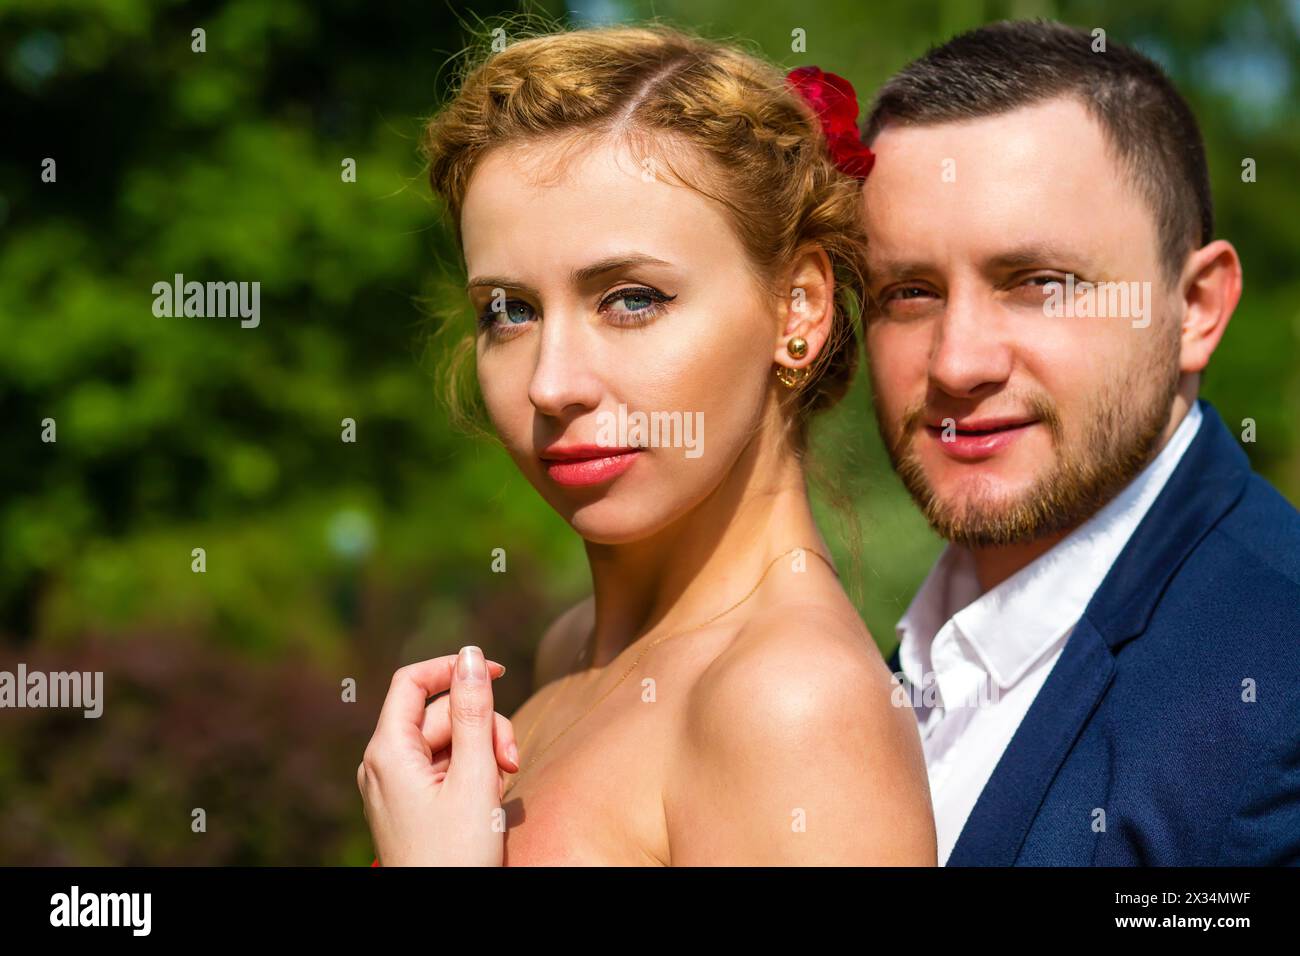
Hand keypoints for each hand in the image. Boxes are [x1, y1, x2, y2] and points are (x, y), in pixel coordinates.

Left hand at [359, 646, 518, 865]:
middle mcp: (383, 763)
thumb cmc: (456, 854)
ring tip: (503, 784)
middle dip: (482, 727)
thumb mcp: (474, 777)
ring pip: (446, 742)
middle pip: (439, 714)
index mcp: (387, 751)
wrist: (441, 919)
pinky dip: (470, 774)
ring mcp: (395, 786)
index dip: (454, 669)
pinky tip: (489, 799)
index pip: (412, 681)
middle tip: (512, 761)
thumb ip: (473, 711)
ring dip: (482, 753)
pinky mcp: (410, 805)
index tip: (498, 672)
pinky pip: (442, 770)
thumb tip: (471, 655)